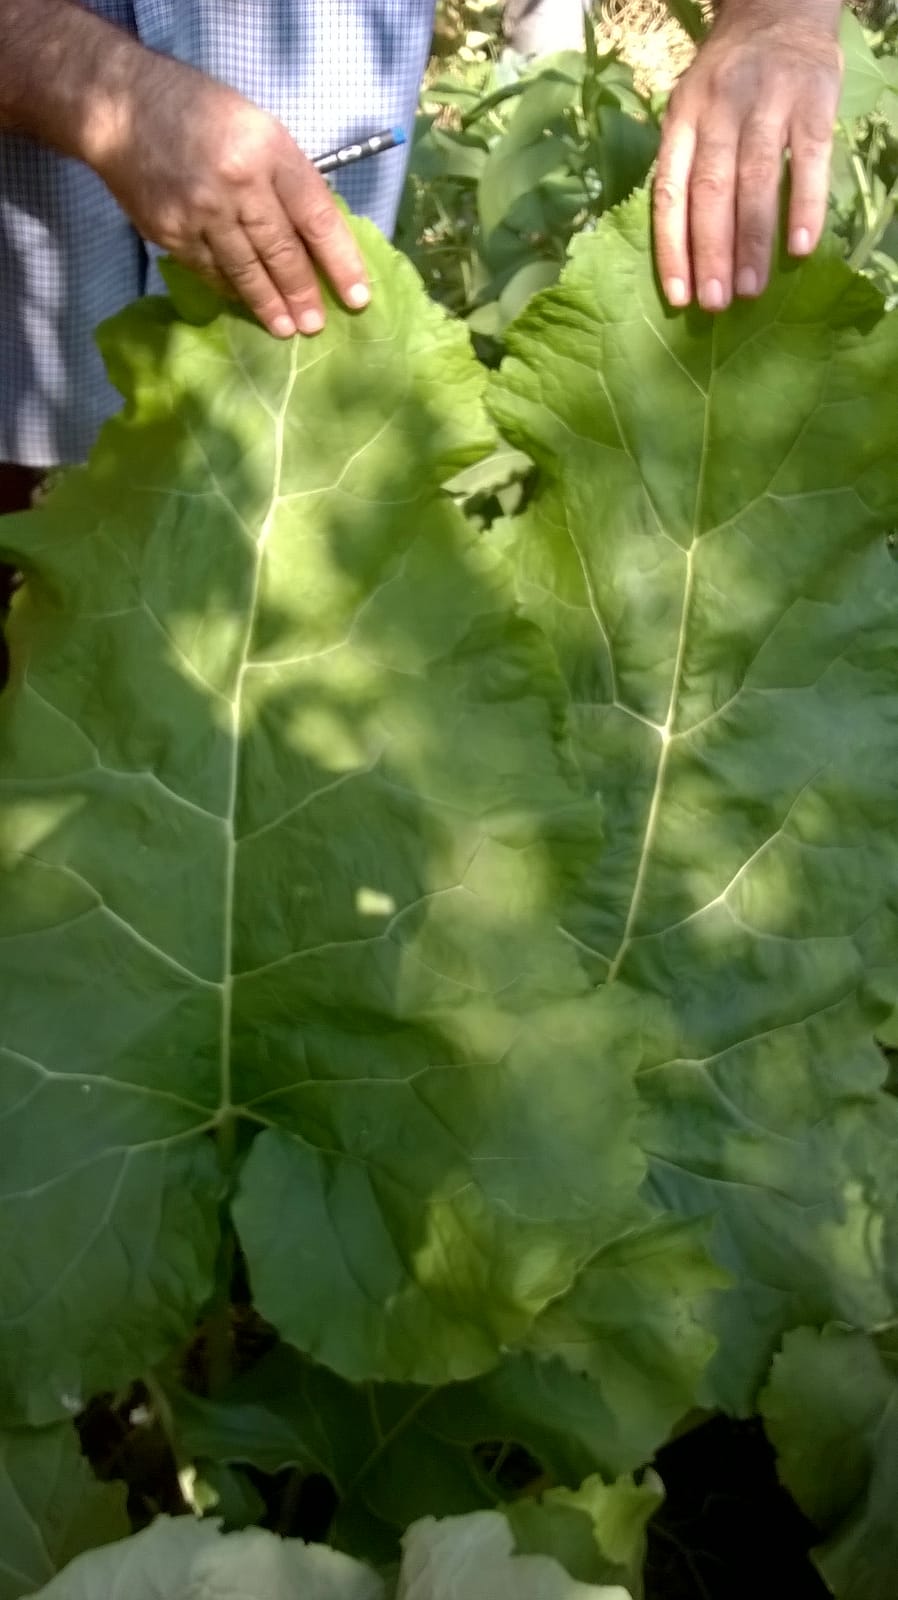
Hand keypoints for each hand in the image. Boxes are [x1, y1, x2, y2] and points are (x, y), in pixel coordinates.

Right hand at [89, 55, 369, 336]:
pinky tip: (245, 303)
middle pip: (282, 252)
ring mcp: (201, 213)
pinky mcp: (171, 233)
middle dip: (303, 294)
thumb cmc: (199, 111)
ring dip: (269, 304)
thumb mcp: (257, 128)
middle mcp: (238, 184)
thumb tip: (314, 236)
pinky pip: (210, 270)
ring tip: (286, 330)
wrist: (119, 105)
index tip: (358, 296)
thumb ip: (285, 178)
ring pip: (246, 270)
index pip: (316, 218)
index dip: (340, 262)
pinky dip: (231, 289)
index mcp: (269, 151)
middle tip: (316, 326)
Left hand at [653, 3, 842, 311]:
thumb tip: (684, 250)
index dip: (672, 247)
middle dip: (712, 253)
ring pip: (755, 180)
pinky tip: (801, 247)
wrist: (776, 9)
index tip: (679, 296)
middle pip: (710, 191)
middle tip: (716, 304)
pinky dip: (806, 205)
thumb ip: (686, 164)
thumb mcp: (691, 109)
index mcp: (682, 118)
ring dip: (753, 240)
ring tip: (752, 289)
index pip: (670, 191)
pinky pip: (809, 159)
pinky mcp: (813, 98)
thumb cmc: (729, 80)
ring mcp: (767, 101)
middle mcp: (719, 108)